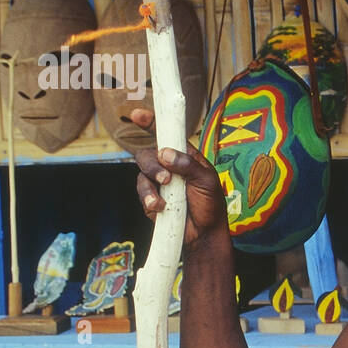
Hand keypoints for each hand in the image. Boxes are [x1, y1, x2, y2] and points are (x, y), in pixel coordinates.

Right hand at [131, 107, 228, 250]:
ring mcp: (157, 182)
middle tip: (165, 179)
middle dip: (152, 165)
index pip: (167, 135)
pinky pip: (141, 192)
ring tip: (163, 200)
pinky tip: (160, 208)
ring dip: (150, 185)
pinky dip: (149, 199)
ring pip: (141, 172)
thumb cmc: (210, 204)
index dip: (151, 123)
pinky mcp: (150, 198)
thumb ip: (188, 165)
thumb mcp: (207, 182)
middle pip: (147, 154)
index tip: (137, 114)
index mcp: (184, 156)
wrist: (204, 234)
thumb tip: (164, 153)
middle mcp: (168, 166)